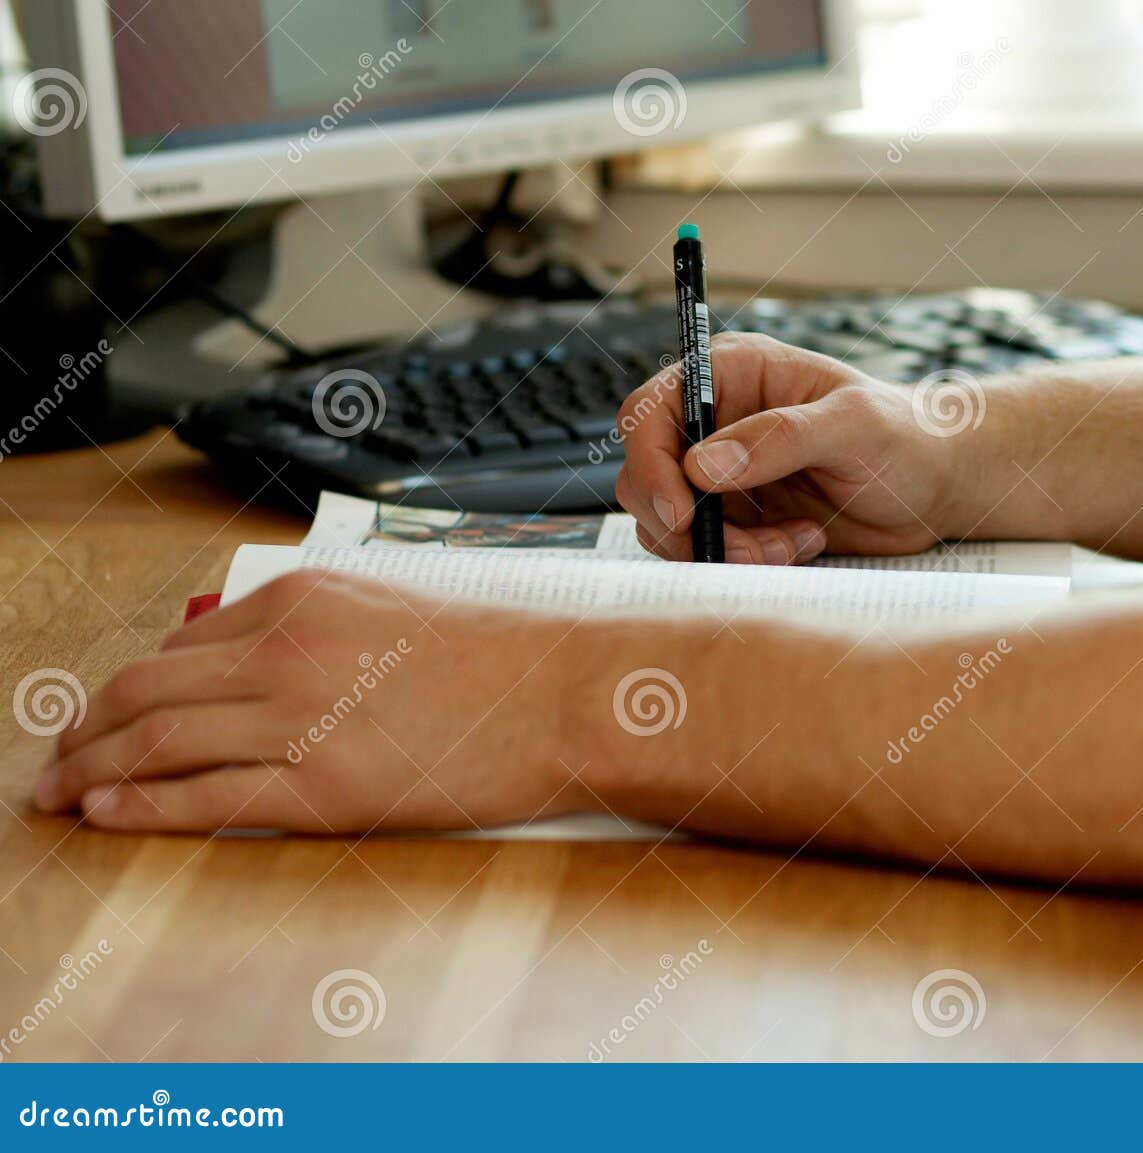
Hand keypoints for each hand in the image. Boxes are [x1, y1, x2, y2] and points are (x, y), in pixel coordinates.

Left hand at [34, 571, 585, 832]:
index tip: (100, 715)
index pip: (176, 646)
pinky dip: (140, 808)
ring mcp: (300, 719)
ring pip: (155, 744)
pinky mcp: (323, 787)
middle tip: (57, 761)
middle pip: (142, 691)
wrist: (559, 696)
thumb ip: (307, 626)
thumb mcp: (386, 609)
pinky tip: (109, 813)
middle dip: (82, 731)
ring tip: (63, 795)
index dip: (122, 689)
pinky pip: (203, 799)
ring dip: (91, 772)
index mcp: (300, 598)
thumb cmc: (492, 659)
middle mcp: (285, 650)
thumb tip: (237, 655)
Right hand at [616, 333, 957, 563]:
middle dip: (687, 523)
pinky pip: (710, 550)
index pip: (651, 411)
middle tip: (745, 547)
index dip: (651, 463)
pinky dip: (748, 561)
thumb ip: (780, 438)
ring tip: (790, 543)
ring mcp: (722, 475)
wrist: (934, 486)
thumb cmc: (905, 435)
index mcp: (733, 374)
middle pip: (645, 475)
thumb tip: (704, 465)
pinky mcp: (739, 518)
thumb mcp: (853, 424)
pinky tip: (801, 543)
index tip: (683, 511)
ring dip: (724, 548)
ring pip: (671, 523)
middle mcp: (716, 422)